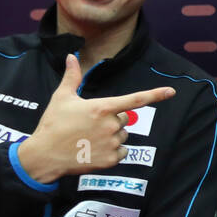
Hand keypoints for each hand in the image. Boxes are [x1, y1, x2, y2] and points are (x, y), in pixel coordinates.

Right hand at [17, 53, 175, 182]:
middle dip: (113, 119)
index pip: (135, 100)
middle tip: (91, 124)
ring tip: (90, 138)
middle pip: (125, 118)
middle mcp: (110, 125)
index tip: (172, 91)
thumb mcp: (61, 98)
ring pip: (124, 135)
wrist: (44, 155)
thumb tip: (71, 56)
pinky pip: (122, 151)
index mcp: (102, 108)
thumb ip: (72, 77)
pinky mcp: (111, 159)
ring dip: (113, 136)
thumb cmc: (53, 124)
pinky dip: (113, 151)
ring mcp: (111, 143)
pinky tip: (94, 150)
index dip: (155, 95)